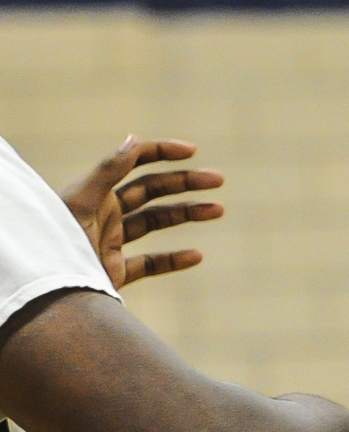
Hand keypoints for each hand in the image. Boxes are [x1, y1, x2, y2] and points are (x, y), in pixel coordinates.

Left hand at [62, 138, 223, 289]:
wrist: (47, 292)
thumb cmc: (56, 242)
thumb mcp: (80, 203)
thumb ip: (107, 172)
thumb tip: (134, 139)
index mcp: (95, 192)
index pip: (132, 164)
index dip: (161, 153)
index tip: (191, 152)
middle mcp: (105, 212)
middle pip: (151, 190)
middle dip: (185, 182)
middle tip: (218, 180)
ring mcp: (112, 241)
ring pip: (156, 222)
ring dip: (187, 214)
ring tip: (218, 210)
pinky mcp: (116, 271)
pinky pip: (151, 263)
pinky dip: (174, 260)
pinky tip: (197, 255)